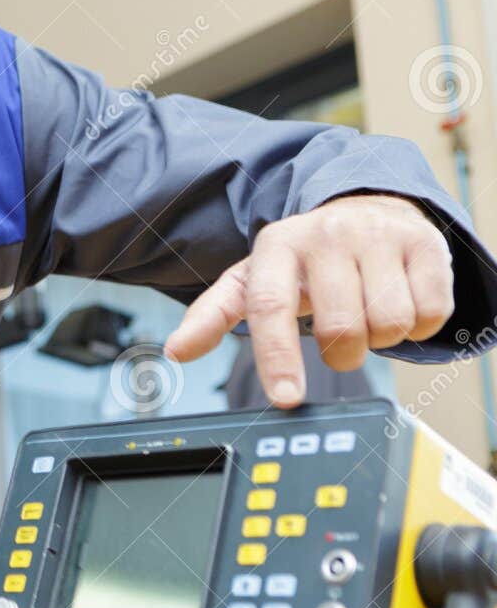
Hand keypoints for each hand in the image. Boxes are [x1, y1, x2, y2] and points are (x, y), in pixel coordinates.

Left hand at [166, 194, 453, 405]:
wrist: (365, 208)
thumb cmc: (305, 259)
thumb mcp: (255, 278)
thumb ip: (213, 315)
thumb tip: (177, 351)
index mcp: (276, 246)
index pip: (270, 308)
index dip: (277, 357)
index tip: (285, 398)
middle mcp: (325, 235)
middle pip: (340, 329)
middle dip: (342, 353)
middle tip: (338, 336)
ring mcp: (378, 236)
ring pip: (388, 324)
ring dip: (380, 338)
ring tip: (366, 313)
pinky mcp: (424, 243)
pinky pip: (431, 312)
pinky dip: (418, 325)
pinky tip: (400, 302)